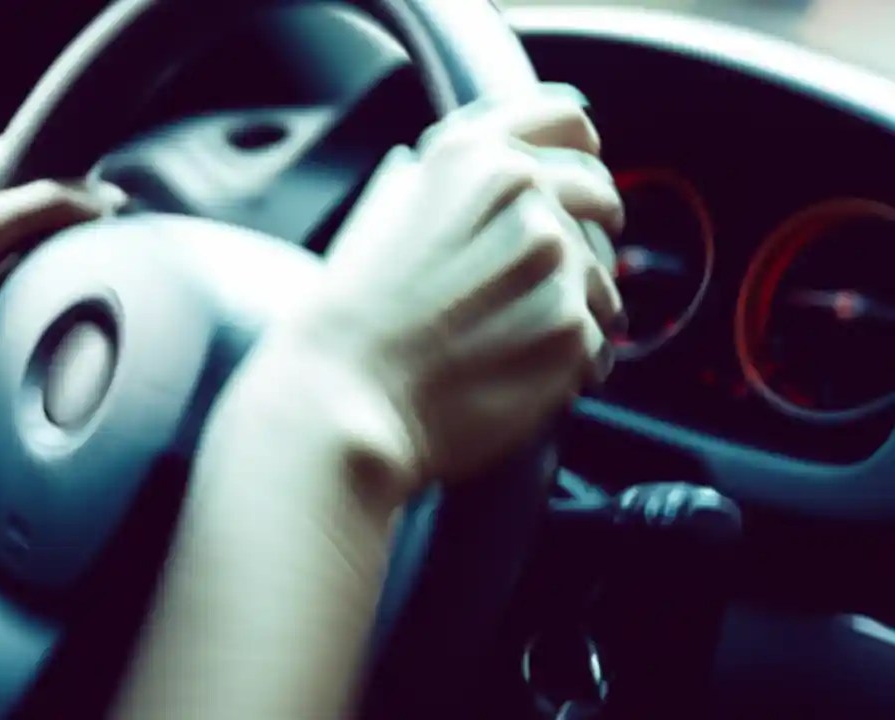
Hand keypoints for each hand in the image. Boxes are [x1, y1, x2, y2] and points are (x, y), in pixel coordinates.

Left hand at [0, 136, 125, 327]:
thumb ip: (45, 205)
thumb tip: (106, 198)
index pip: (41, 157)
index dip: (73, 184)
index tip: (99, 215)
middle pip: (38, 205)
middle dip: (50, 235)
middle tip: (50, 258)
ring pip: (26, 247)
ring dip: (28, 270)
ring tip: (13, 285)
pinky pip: (7, 278)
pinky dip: (9, 292)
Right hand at [258, 84, 623, 494]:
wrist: (346, 392)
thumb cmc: (352, 314)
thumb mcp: (386, 209)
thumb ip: (446, 179)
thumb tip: (495, 170)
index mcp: (473, 157)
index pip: (566, 120)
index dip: (577, 148)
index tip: (579, 168)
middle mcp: (524, 195)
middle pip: (599, 195)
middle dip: (589, 227)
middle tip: (549, 271)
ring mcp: (555, 261)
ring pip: (602, 274)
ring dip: (576, 301)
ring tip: (520, 336)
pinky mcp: (572, 328)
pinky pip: (598, 338)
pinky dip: (572, 358)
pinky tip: (523, 371)